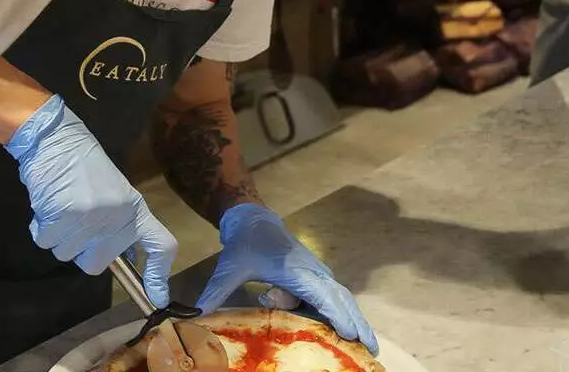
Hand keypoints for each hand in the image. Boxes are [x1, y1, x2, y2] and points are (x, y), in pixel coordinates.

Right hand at [6, 95, 177, 306]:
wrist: (56, 138)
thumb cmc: (82, 166)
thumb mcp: (113, 193)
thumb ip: (118, 225)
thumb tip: (119, 260)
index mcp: (135, 209)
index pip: (160, 245)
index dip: (160, 275)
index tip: (158, 298)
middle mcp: (119, 217)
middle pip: (96, 264)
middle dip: (80, 250)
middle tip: (75, 222)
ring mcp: (92, 217)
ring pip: (67, 255)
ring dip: (57, 237)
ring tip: (61, 206)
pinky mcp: (65, 215)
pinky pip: (46, 242)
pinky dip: (41, 229)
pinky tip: (47, 205)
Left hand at [197, 203, 378, 354]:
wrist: (255, 220)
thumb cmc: (247, 243)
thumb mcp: (230, 266)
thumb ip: (216, 290)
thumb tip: (198, 314)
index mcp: (297, 270)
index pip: (321, 294)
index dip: (336, 313)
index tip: (348, 332)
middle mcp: (313, 273)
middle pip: (341, 299)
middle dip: (356, 322)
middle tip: (370, 347)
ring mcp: (317, 276)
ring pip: (341, 300)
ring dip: (355, 319)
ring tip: (368, 345)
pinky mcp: (315, 280)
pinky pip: (333, 299)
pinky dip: (344, 314)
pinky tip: (349, 333)